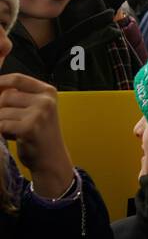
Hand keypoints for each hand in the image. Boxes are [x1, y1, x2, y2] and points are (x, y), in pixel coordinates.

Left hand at [0, 72, 74, 194]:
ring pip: (2, 111)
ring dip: (1, 123)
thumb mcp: (36, 109)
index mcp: (48, 92)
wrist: (51, 159)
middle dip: (0, 109)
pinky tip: (12, 137)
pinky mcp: (29, 128)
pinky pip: (2, 124)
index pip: (17, 79)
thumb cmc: (39, 134)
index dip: (0, 82)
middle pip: (6, 96)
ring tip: (13, 131)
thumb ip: (20, 96)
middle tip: (7, 121)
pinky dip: (1, 132)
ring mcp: (39, 114)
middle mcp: (45, 101)